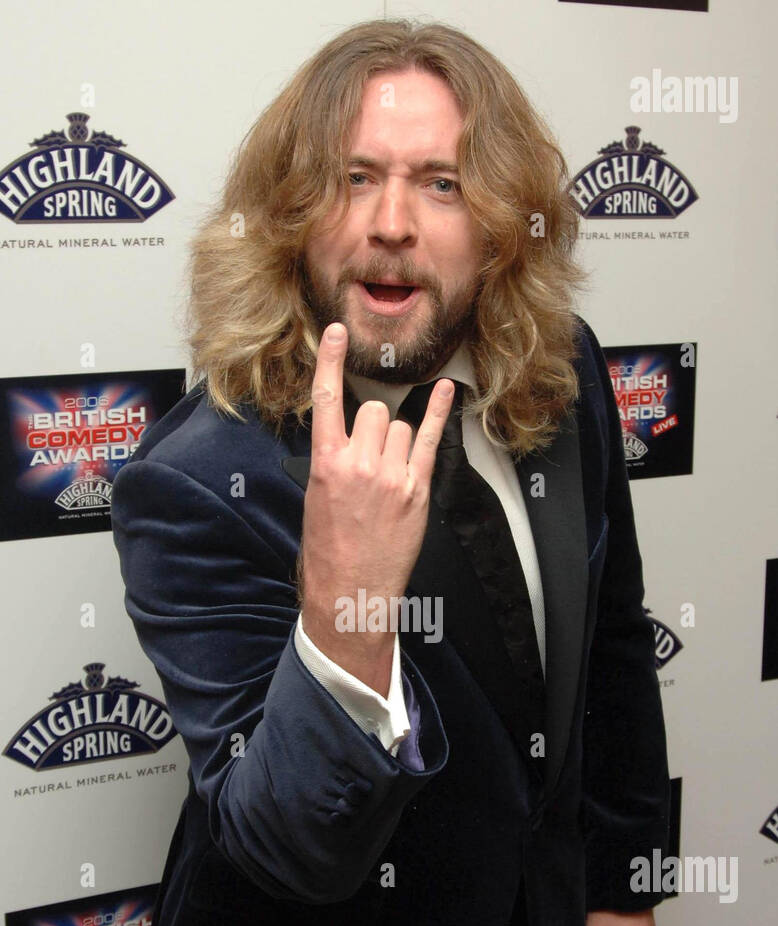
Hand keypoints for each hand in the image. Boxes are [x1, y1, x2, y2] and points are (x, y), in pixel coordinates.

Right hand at [300, 322, 453, 693]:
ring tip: (386, 475)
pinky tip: (445, 390)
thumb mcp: (316, 500)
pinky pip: (429, 439)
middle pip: (373, 411)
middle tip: (369, 458)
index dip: (329, 361)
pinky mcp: (416, 490)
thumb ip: (334, 463)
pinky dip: (438, 413)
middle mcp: (359, 463)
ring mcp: (392, 476)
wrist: (350, 592)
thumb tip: (350, 441)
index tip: (335, 333)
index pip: (326, 399)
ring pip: (399, 427)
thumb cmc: (328, 551)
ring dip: (395, 440)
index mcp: (325, 463)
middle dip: (373, 425)